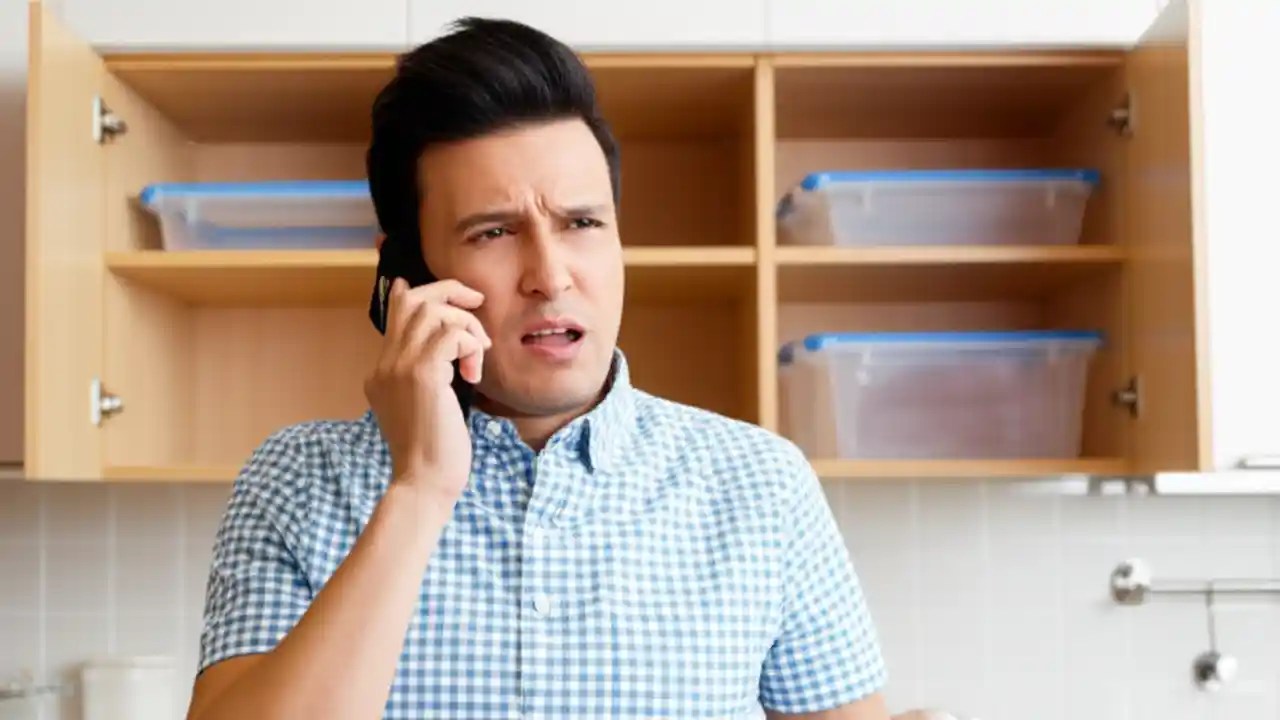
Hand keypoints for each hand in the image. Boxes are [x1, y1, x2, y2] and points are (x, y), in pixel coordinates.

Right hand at [363, 277, 490, 503]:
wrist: (424, 482)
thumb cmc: (435, 452)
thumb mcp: (427, 406)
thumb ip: (429, 375)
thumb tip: (450, 351)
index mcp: (383, 371)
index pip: (397, 312)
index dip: (422, 291)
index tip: (455, 294)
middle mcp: (385, 364)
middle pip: (413, 299)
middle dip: (450, 291)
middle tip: (477, 304)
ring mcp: (399, 367)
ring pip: (433, 311)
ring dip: (466, 325)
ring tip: (478, 354)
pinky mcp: (422, 375)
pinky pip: (451, 334)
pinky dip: (471, 346)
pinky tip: (474, 375)